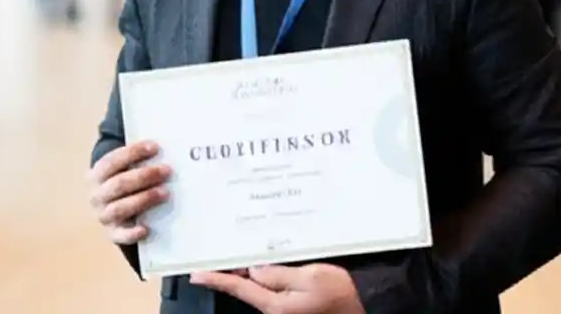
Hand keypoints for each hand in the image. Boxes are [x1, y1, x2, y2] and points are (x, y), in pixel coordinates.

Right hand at [87, 141, 170, 245]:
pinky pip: (120, 236)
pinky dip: (132, 234)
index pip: (111, 161)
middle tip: (167, 171)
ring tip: (164, 192)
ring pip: (120, 208)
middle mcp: (96, 196)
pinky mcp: (113, 233)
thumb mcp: (126, 169)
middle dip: (144, 176)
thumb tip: (163, 148)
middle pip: (118, 184)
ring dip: (143, 199)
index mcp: (96, 175)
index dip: (133, 153)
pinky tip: (146, 229)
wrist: (114, 209)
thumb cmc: (127, 182)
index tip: (155, 147)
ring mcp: (103, 215)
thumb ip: (138, 159)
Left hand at [191, 264, 364, 313]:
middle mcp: (275, 309)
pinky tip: (265, 262)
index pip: (239, 289)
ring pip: (259, 286)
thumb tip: (253, 270)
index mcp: (275, 304)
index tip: (196, 273)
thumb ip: (278, 273)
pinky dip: (265, 274)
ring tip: (238, 253)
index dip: (216, 279)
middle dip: (232, 271)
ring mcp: (284, 308)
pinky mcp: (293, 305)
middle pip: (246, 287)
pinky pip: (273, 287)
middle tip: (215, 254)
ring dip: (249, 271)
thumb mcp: (310, 277)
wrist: (364, 309)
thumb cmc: (340, 294)